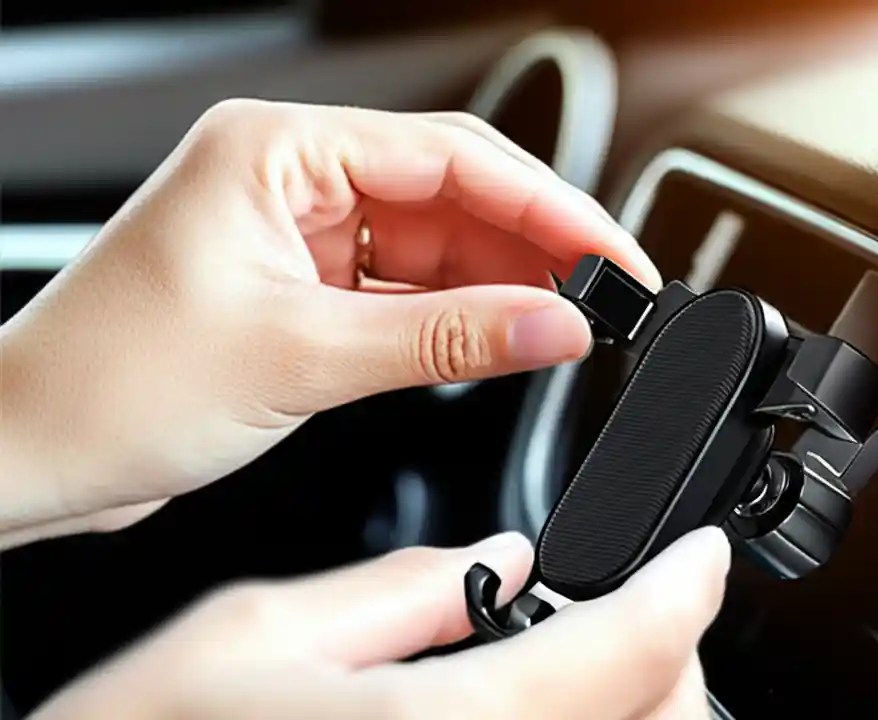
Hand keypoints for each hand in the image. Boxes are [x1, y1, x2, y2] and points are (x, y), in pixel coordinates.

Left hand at [0, 100, 659, 540]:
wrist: (29, 453)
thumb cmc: (110, 386)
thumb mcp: (304, 357)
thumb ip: (447, 339)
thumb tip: (555, 325)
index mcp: (276, 150)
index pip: (450, 158)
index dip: (549, 207)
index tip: (611, 253)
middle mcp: (289, 177)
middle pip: (450, 194)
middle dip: (532, 245)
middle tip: (603, 295)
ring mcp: (294, 232)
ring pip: (432, 244)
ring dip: (498, 284)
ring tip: (562, 324)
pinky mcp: (298, 286)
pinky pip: (402, 288)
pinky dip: (452, 316)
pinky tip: (497, 338)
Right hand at [32, 527, 729, 719]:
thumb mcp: (256, 634)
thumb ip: (399, 592)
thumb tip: (491, 564)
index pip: (627, 652)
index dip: (682, 592)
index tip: (698, 556)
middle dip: (670, 657)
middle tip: (639, 603)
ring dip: (642, 704)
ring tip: (597, 652)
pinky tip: (549, 705)